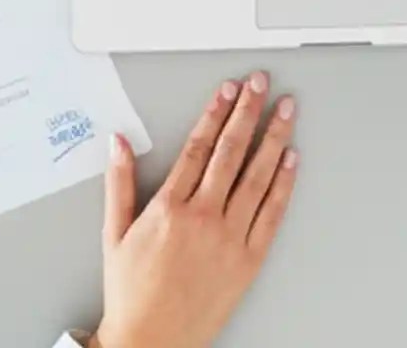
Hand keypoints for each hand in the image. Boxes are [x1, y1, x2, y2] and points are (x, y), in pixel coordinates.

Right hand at [91, 72, 298, 347]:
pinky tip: (292, 160)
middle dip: (249, 112)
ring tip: (286, 110)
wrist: (152, 340)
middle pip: (231, 151)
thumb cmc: (132, 292)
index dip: (215, 112)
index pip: (199, 146)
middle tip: (262, 84)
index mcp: (169, 207)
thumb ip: (119, 182)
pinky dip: (284, 184)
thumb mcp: (114, 233)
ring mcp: (230, 238)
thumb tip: (118, 143)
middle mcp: (203, 217)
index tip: (229, 89)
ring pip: (257, 176)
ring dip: (274, 137)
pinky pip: (271, 214)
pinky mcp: (249, 259)